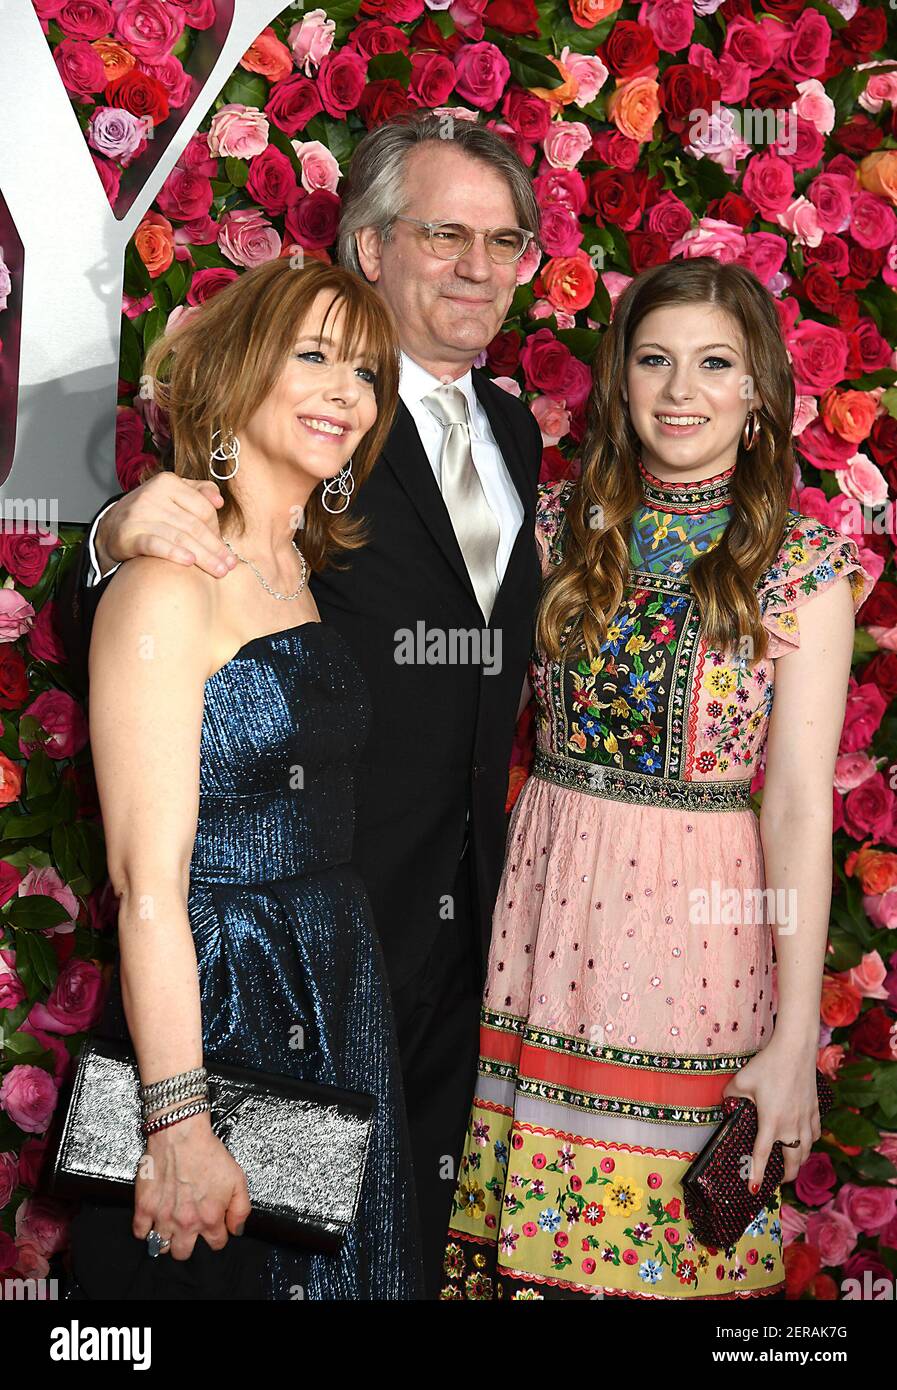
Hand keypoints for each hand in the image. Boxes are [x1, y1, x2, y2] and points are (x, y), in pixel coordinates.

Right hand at [96, 473, 236, 578]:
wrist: (111, 527)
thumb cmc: (151, 512)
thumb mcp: (173, 494)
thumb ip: (199, 491)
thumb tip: (219, 500)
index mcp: (168, 483)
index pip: (202, 508)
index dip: (218, 530)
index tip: (227, 550)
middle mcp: (152, 495)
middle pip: (194, 525)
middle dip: (215, 548)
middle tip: (229, 565)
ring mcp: (139, 515)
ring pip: (179, 537)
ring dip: (203, 556)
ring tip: (219, 571)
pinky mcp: (127, 534)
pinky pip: (155, 544)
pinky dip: (173, 553)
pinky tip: (188, 562)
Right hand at [133, 1112, 251, 1259]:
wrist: (181, 1134)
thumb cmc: (207, 1152)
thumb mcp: (238, 1178)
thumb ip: (240, 1209)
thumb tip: (236, 1229)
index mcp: (209, 1218)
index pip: (216, 1244)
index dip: (217, 1235)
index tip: (214, 1227)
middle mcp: (185, 1223)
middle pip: (184, 1253)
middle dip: (189, 1244)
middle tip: (190, 1230)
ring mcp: (162, 1217)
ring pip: (162, 1247)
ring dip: (167, 1239)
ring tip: (171, 1226)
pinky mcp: (144, 1207)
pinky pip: (140, 1233)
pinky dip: (145, 1230)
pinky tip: (153, 1221)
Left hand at [722, 1039, 820, 1191]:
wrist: (795, 1049)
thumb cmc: (767, 1065)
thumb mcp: (741, 1081)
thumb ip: (731, 1096)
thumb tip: (726, 1104)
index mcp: (771, 1122)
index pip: (762, 1156)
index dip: (757, 1175)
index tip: (754, 1189)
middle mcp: (791, 1126)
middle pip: (793, 1162)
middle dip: (786, 1176)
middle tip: (778, 1180)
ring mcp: (806, 1119)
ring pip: (807, 1150)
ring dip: (799, 1161)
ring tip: (791, 1164)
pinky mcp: (815, 1109)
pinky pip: (815, 1134)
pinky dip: (810, 1142)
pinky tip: (805, 1139)